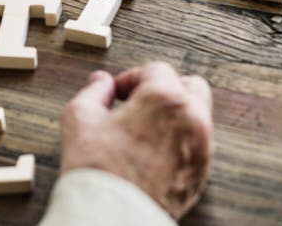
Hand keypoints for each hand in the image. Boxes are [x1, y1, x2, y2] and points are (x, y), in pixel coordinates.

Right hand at [60, 62, 212, 219]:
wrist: (112, 215)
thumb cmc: (96, 168)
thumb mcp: (80, 116)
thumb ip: (94, 91)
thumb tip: (101, 82)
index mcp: (166, 100)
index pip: (156, 69)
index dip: (130, 77)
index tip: (115, 92)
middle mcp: (192, 121)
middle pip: (190, 86)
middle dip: (164, 89)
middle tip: (137, 103)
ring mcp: (201, 150)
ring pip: (197, 117)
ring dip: (173, 115)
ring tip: (141, 130)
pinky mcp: (201, 175)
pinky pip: (195, 146)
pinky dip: (178, 141)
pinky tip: (150, 152)